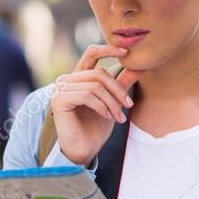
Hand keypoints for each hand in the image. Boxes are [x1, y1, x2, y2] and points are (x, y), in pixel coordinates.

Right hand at [49, 45, 142, 165]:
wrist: (84, 150)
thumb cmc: (96, 127)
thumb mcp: (113, 101)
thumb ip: (122, 83)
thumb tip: (140, 66)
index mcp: (79, 77)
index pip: (91, 53)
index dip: (108, 49)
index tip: (126, 52)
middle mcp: (67, 80)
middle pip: (99, 73)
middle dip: (117, 90)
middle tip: (128, 106)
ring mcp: (60, 89)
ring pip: (95, 86)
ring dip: (112, 102)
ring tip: (118, 117)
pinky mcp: (59, 100)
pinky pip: (87, 95)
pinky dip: (101, 106)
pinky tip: (106, 117)